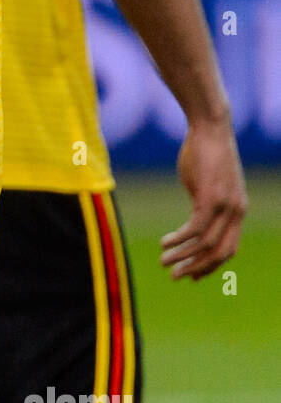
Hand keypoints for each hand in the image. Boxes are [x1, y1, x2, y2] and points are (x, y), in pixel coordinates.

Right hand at [160, 117, 246, 280]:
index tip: (190, 274)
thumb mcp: (205, 182)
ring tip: (164, 262)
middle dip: (197, 268)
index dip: (210, 265)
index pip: (228, 249)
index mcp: (238, 211)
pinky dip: (180, 240)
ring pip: (207, 244)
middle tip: (175, 276)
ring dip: (184, 256)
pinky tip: (165, 243)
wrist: (210, 126)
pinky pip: (195, 228)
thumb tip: (192, 222)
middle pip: (220, 253)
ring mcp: (226, 206)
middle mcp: (237, 212)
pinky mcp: (211, 198)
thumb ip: (202, 203)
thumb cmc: (203, 150)